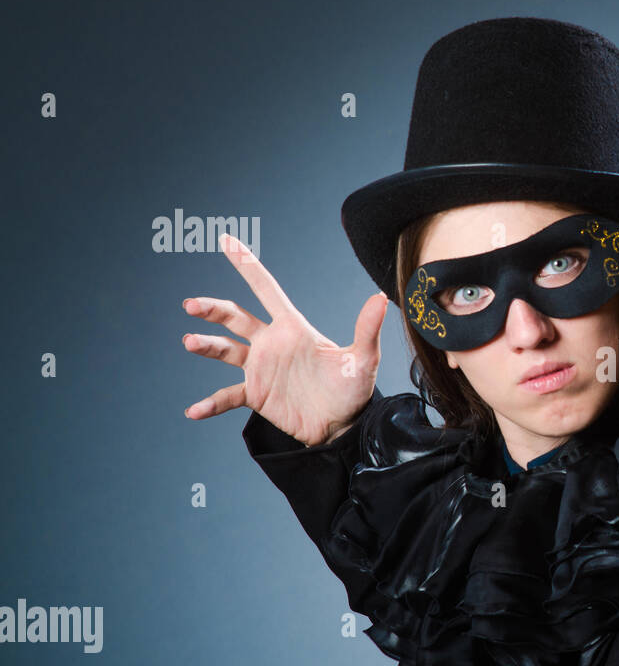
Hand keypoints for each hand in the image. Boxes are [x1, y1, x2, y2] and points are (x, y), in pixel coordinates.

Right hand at [181, 233, 388, 446]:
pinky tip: (195, 410)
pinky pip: (227, 396)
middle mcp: (272, 343)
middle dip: (213, 309)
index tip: (227, 241)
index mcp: (293, 328)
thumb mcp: (363, 359)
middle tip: (192, 305)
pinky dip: (210, 403)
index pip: (267, 289)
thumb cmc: (354, 388)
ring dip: (207, 345)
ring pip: (226, 349)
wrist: (345, 425)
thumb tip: (380, 298)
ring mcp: (261, 368)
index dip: (247, 265)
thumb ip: (367, 329)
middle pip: (235, 316)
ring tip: (191, 342)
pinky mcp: (256, 394)